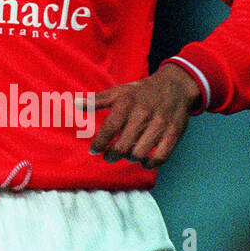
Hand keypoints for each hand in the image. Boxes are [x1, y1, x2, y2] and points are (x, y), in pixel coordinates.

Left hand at [82, 64, 201, 168]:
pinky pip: (160, 157)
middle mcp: (143, 114)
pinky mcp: (174, 133)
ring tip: (126, 154)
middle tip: (108, 156)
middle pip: (122, 147)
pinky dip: (149, 164)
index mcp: (127, 103)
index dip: (98, 144)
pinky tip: (143, 161)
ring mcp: (160, 125)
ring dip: (129, 158)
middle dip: (111, 156)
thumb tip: (74, 103)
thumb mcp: (119, 91)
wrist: (175, 86)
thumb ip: (96, 100)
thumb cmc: (141, 92)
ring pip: (139, 154)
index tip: (94, 150)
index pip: (108, 129)